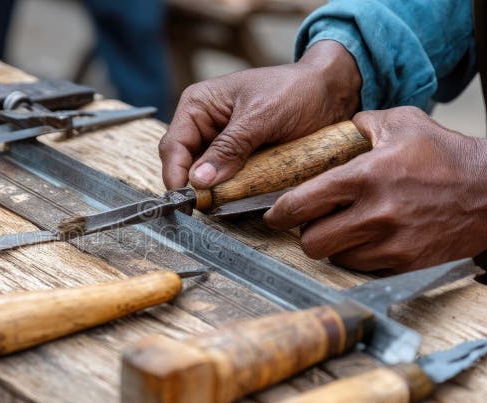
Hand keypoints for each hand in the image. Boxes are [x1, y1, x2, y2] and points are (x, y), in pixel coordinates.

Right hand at [159, 40, 360, 189]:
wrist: (331, 92)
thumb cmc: (296, 90)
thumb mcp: (262, 116)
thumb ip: (229, 147)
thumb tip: (200, 179)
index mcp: (198, 105)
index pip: (174, 146)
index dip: (175, 175)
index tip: (185, 201)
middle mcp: (203, 126)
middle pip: (184, 165)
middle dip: (194, 188)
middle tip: (206, 209)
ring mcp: (220, 145)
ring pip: (204, 178)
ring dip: (214, 193)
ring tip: (225, 207)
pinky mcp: (238, 160)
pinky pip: (226, 182)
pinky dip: (231, 194)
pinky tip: (240, 202)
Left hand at [264, 106, 486, 272]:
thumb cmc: (446, 156)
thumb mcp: (402, 123)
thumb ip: (361, 124)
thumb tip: (336, 129)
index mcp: (365, 177)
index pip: (302, 203)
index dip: (280, 212)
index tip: (276, 214)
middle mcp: (375, 213)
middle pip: (311, 242)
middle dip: (307, 232)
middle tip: (314, 222)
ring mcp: (391, 242)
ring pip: (335, 258)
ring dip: (334, 246)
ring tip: (345, 228)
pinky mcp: (406, 262)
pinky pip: (363, 268)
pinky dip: (359, 257)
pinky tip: (369, 239)